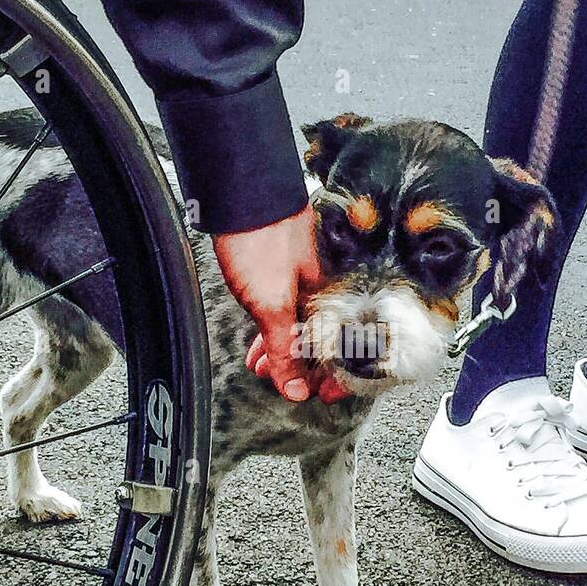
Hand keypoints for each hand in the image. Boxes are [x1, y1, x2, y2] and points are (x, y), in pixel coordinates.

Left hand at [212, 207, 349, 403]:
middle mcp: (329, 286)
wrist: (238, 190)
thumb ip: (284, 349)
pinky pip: (290, 308)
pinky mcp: (289, 268)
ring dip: (286, 350)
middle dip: (305, 367)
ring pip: (305, 324)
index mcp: (335, 295)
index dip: (336, 376)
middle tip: (292, 386)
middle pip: (326, 338)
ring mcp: (309, 276)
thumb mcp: (271, 304)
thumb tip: (296, 388)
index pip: (347, 348)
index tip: (321, 395)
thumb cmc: (259, 236)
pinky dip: (277, 328)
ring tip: (266, 368)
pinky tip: (262, 340)